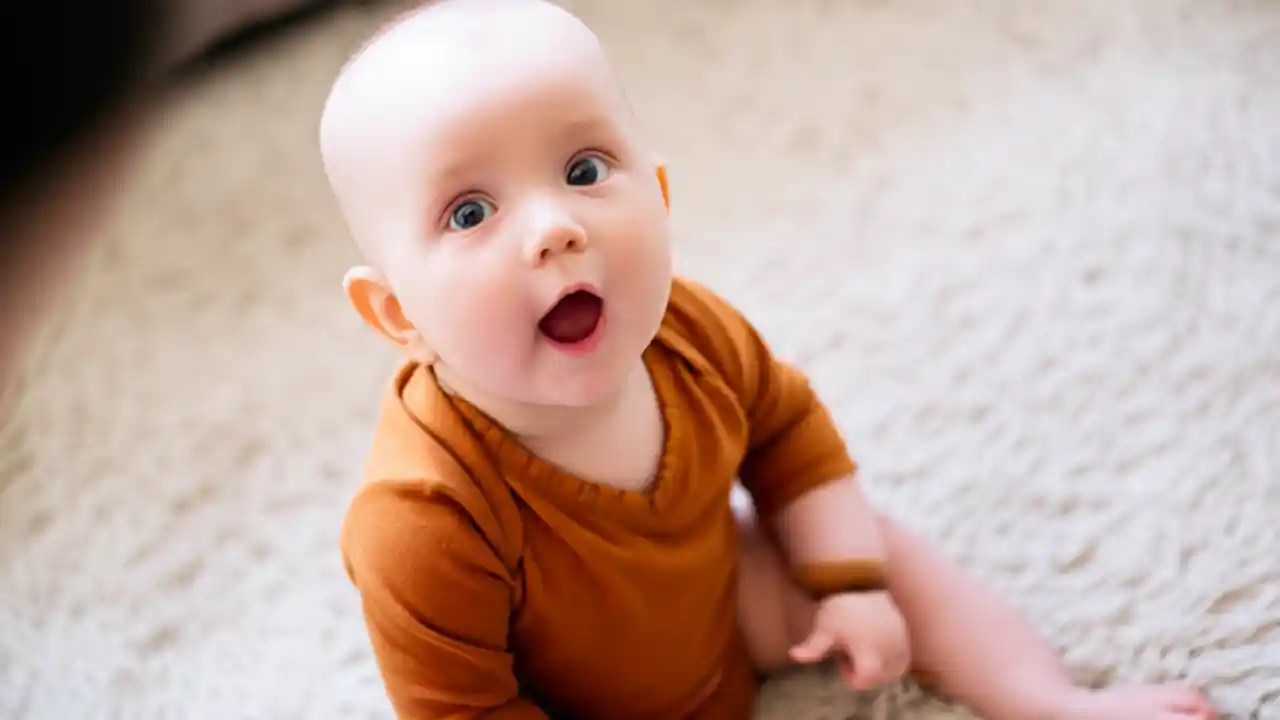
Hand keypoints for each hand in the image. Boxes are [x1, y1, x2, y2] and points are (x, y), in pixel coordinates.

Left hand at [788, 591, 911, 690]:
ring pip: (893, 671)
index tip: (842, 665)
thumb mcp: (824, 629)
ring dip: (878, 669)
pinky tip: (877, 647)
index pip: (866, 679)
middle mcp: (888, 648)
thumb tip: (793, 656)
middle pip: (879, 679)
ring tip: (864, 649)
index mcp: (867, 648)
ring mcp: (900, 642)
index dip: (853, 678)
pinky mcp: (907, 636)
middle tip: (849, 655)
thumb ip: (812, 648)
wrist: (862, 583)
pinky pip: (903, 660)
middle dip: (864, 674)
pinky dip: (891, 661)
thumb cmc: (841, 608)